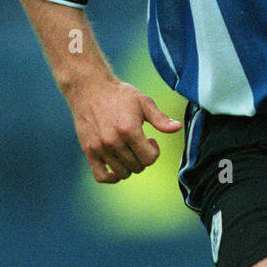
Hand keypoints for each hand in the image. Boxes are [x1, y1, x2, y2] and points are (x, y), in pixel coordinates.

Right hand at [66, 77, 181, 182]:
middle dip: (142, 157)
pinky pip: (101, 177)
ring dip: (129, 165)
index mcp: (129, 130)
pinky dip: (111, 177)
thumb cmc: (119, 95)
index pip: (150, 159)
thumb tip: (177, 128)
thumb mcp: (143, 102)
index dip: (154, 151)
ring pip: (123, 173)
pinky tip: (116, 167)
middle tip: (138, 143)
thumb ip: (160, 118)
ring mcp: (100, 148)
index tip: (150, 139)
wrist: (89, 89)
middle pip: (138, 167)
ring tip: (128, 150)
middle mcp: (114, 142)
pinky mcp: (89, 151)